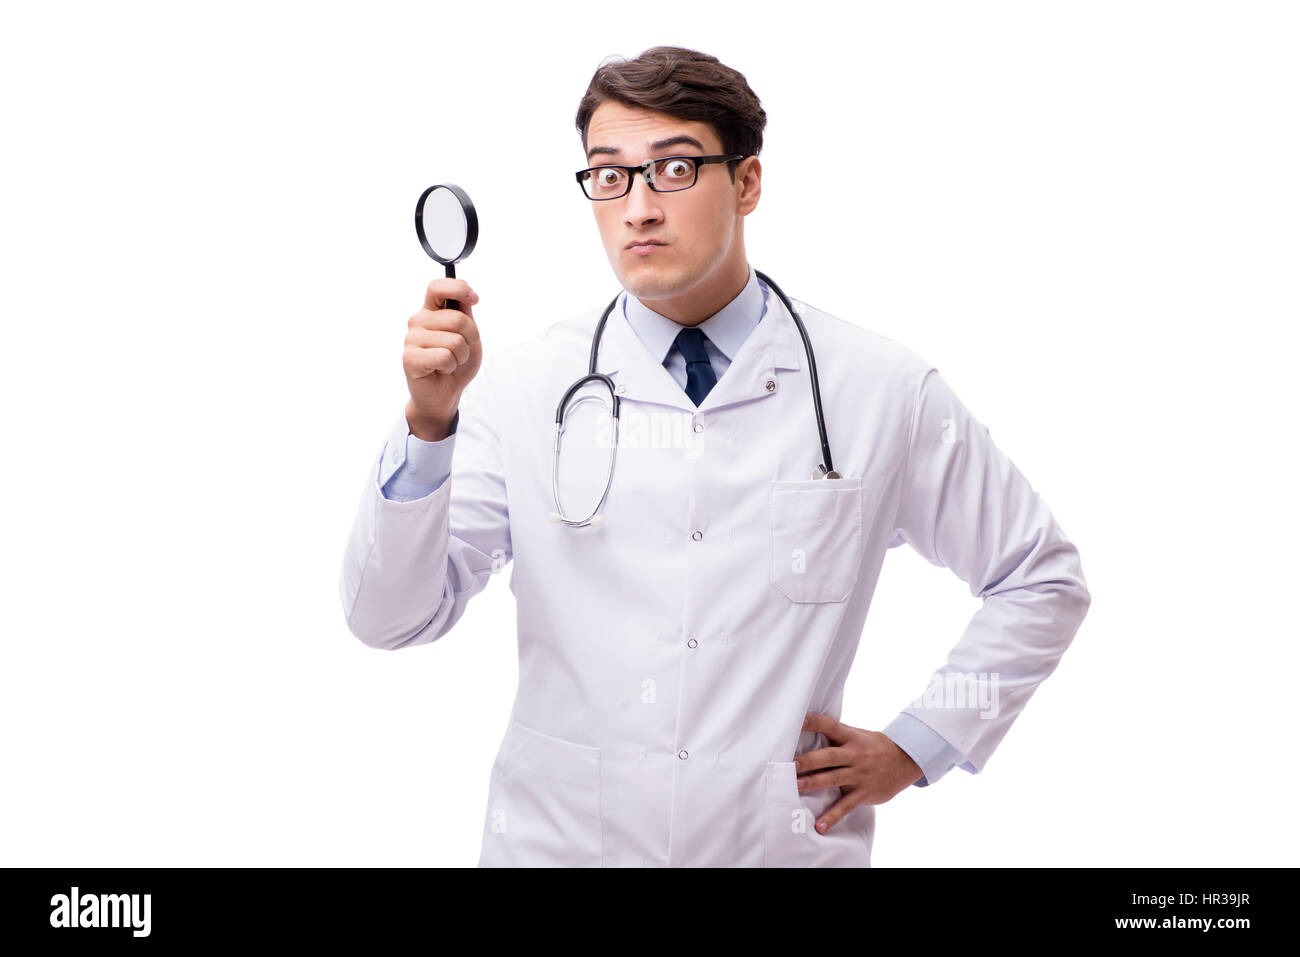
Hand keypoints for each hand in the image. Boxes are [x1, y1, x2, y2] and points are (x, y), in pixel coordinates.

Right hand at [403, 277, 482, 439]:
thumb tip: (468, 295)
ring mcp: (411, 339)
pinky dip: (451, 366)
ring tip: (450, 362)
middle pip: (458, 319)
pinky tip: (442, 370)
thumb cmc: (456, 362)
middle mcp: (418, 321)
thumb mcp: (469, 335)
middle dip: (470, 338)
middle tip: (461, 351)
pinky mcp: (410, 358)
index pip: (437, 287)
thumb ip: (466, 314)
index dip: (458, 289)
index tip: (474, 299)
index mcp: (431, 311)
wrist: (445, 393)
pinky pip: (444, 357)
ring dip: (461, 356)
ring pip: (454, 341)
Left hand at [793, 712, 923, 833]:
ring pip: (833, 779)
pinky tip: (819, 826)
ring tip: (796, 787)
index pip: (830, 726)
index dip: (814, 723)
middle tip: (792, 764)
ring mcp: (859, 775)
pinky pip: (845, 806)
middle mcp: (855, 755)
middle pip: (829, 756)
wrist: (904, 761)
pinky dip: (832, 817)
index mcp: (851, 737)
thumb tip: (806, 735)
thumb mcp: (858, 735)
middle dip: (809, 761)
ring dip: (813, 783)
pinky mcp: (863, 793)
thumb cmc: (873, 747)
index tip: (797, 722)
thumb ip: (836, 737)